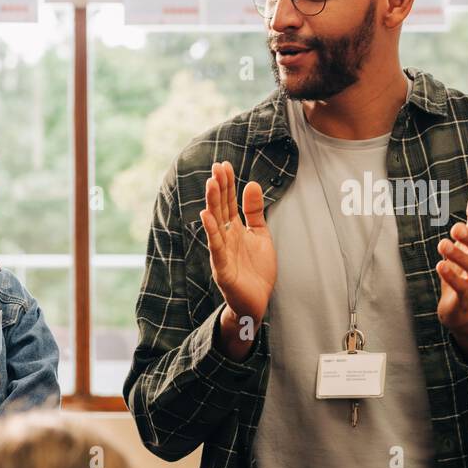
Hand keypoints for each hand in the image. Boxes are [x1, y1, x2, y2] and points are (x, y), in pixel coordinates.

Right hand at [199, 161, 275, 328]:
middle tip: (216, 167)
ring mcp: (222, 253)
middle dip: (219, 188)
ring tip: (211, 184)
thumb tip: (252, 184)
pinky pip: (216, 248)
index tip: (224, 164)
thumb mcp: (260, 235)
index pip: (228, 202)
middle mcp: (225, 238)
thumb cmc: (256, 270)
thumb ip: (254, 212)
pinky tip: (207, 216)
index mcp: (234, 229)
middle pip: (220, 209)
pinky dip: (211, 232)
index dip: (227, 184)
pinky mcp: (223, 269)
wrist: (256, 302)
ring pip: (215, 224)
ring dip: (212, 204)